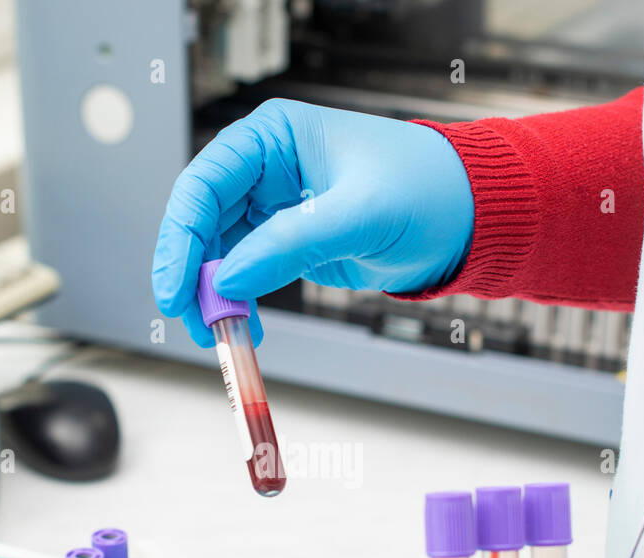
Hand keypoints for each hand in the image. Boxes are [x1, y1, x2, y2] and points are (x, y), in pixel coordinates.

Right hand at [152, 99, 473, 346]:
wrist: (468, 219)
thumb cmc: (426, 191)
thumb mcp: (358, 215)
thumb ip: (290, 244)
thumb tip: (227, 280)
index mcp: (274, 137)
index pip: (205, 183)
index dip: (182, 237)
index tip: (176, 286)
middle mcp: (266, 168)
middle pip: (203, 222)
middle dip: (194, 274)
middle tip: (194, 320)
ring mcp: (274, 208)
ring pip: (220, 253)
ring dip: (215, 295)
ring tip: (221, 334)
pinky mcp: (289, 243)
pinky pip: (247, 273)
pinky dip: (241, 302)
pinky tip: (248, 326)